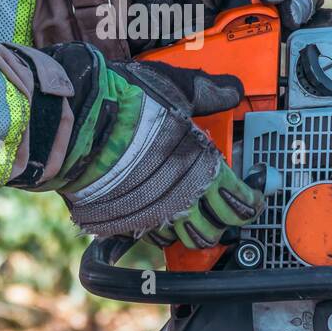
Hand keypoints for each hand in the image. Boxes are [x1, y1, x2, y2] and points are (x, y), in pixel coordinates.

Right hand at [41, 43, 264, 247]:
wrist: (78, 123)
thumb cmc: (128, 105)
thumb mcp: (176, 88)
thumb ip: (208, 92)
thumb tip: (231, 90)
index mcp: (203, 170)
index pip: (241, 201)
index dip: (251, 202)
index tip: (253, 198)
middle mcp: (181, 200)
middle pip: (214, 232)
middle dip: (224, 224)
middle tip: (225, 211)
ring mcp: (152, 215)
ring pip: (182, 242)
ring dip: (191, 232)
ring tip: (192, 216)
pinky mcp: (123, 222)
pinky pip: (149, 237)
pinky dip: (158, 230)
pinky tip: (157, 215)